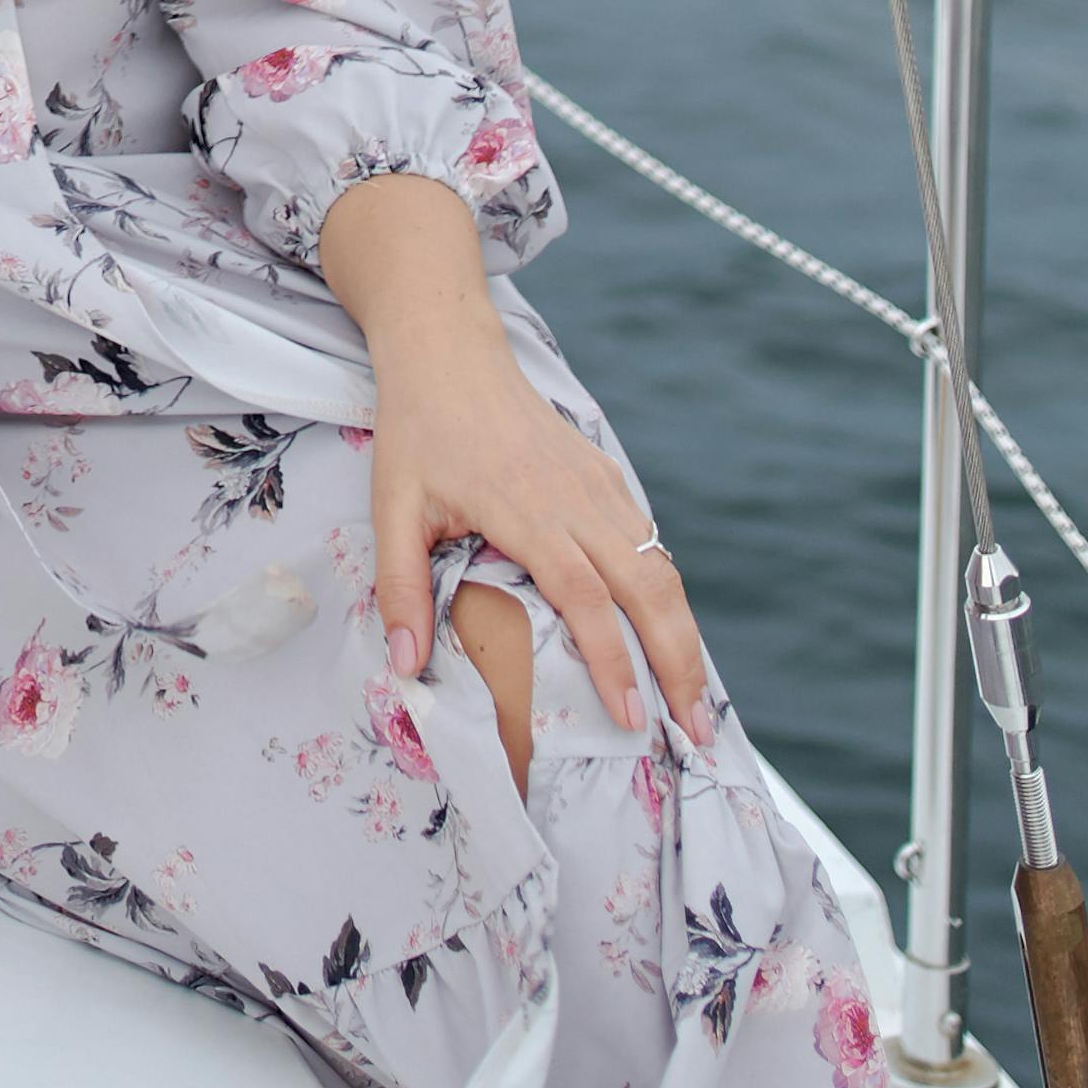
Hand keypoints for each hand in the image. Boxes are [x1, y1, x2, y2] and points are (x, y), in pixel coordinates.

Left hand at [319, 173, 707, 734]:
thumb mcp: (391, 508)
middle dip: (678, 665)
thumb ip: (399, 587)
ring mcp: (599, 485)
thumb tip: (405, 667)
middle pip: (647, 589)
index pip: (586, 597)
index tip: (630, 719)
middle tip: (695, 734)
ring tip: (696, 705)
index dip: (612, 660)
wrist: (449, 353)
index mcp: (526, 509)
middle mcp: (576, 499)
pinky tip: (674, 640)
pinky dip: (671, 596)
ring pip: (661, 569)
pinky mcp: (606, 476)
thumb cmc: (417, 433)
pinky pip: (651, 543)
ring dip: (685, 636)